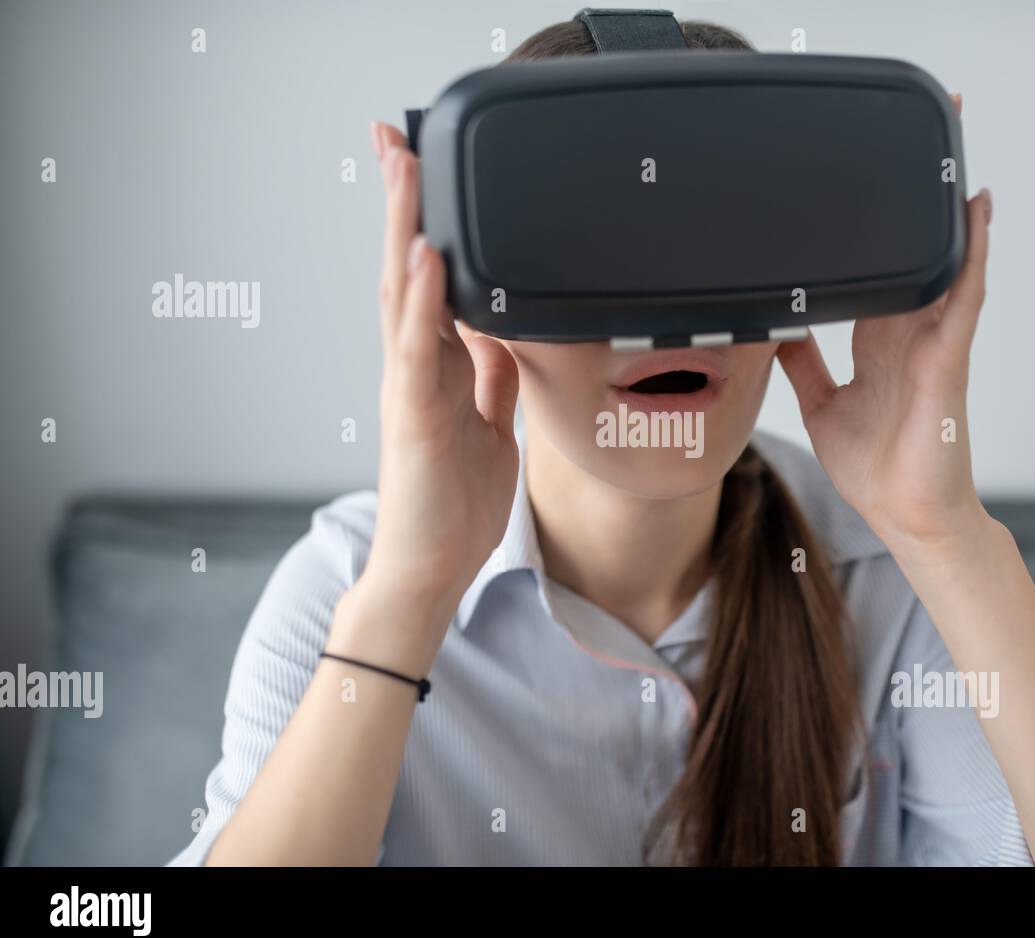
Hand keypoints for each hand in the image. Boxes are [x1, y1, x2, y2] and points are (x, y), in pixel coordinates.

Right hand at [357, 122, 519, 621]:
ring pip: (403, 294)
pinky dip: (425, 300)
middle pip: (406, 268)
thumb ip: (491, 375)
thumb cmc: (454, 502)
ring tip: (405, 166)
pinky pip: (418, 349)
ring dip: (405, 228)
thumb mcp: (488, 423)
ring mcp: (409, 388)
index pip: (428, 279)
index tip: (423, 169)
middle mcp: (414, 367)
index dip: (425, 222)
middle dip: (402, 202)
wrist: (431, 568)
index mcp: (434, 366)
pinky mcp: (415, 417)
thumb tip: (505, 330)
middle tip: (394, 136)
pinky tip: (431, 255)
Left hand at [778, 95, 992, 556]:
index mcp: (878, 342)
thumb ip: (804, 363)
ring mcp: (933, 342)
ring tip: (947, 146)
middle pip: (914, 250)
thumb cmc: (876, 469)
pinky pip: (963, 297)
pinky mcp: (948, 359)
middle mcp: (909, 333)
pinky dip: (970, 254)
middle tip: (911, 133)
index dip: (869, 228)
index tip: (854, 185)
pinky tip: (974, 211)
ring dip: (948, 206)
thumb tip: (776, 326)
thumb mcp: (822, 405)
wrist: (907, 518)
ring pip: (943, 260)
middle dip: (915, 198)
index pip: (874, 269)